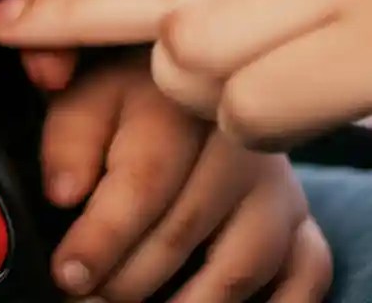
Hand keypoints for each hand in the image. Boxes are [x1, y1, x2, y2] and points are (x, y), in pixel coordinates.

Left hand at [44, 57, 328, 301]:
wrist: (190, 89)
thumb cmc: (126, 102)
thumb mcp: (85, 102)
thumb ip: (69, 142)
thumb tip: (64, 193)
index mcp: (181, 107)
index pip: (144, 181)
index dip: (102, 237)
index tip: (68, 274)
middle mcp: (240, 146)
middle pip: (186, 230)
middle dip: (127, 281)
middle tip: (85, 301)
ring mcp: (278, 188)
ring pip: (242, 265)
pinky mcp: (301, 221)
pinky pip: (307, 277)